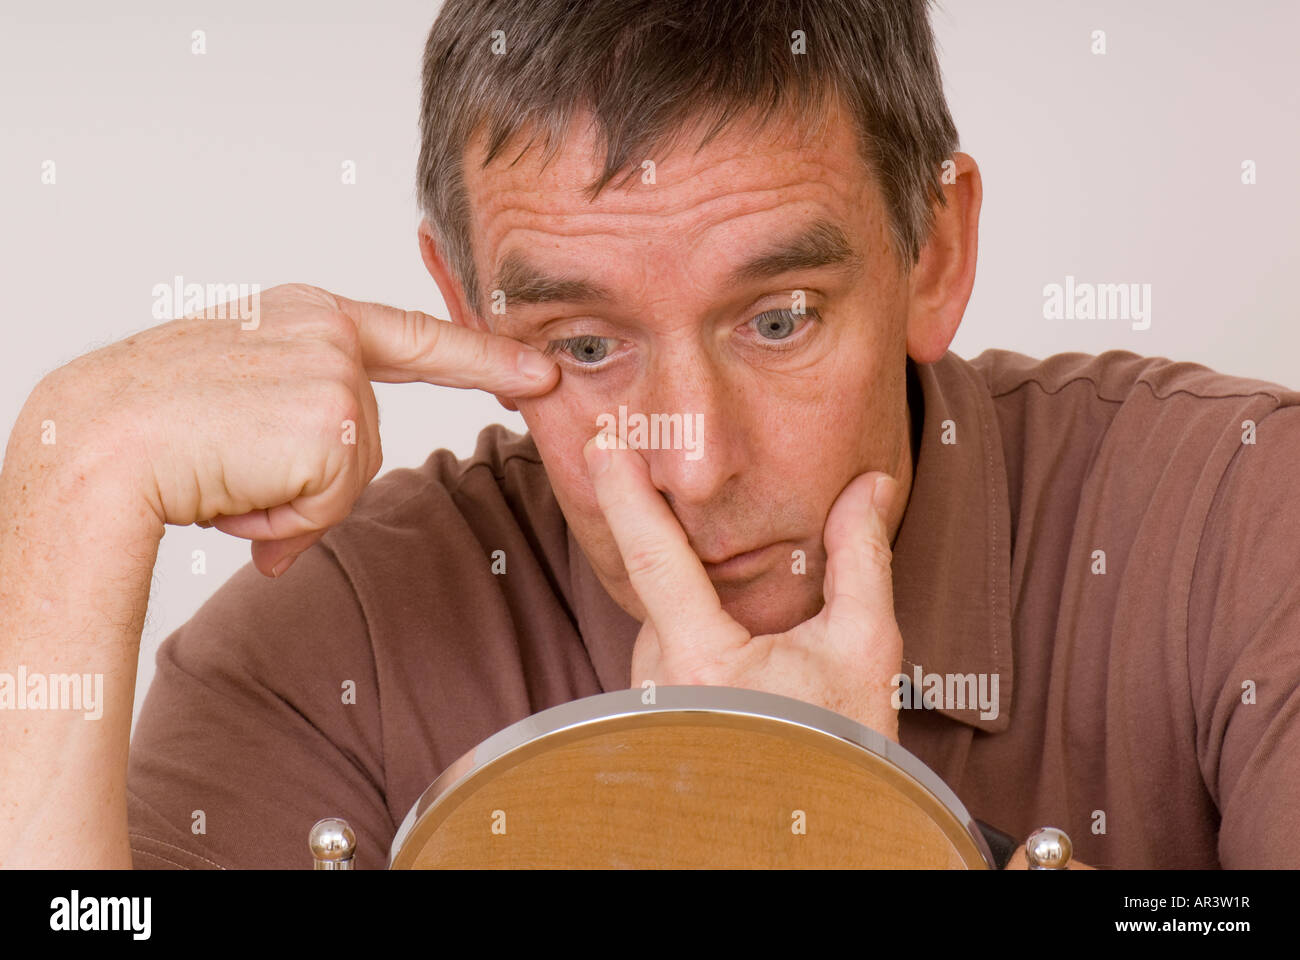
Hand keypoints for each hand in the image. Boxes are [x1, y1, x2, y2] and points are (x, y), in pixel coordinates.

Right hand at [38, 283, 558, 575]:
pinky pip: (334, 501)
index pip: (411, 336)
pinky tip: (237, 488)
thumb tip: (289, 552)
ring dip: (292, 500)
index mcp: (305, 315)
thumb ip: (292, 448)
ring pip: (353, 474)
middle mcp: (328, 330)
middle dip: (309, 481)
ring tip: (227, 471)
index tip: (539, 368)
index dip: (479, 357)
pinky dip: (287, 517)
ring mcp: (335, 370)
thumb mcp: (236, 411)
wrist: (97, 443)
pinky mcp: (334, 419)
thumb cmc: (147, 427)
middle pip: (369, 439)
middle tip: (231, 464)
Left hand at [583, 430, 904, 740]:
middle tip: (719, 548)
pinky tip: (736, 667)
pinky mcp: (648, 719)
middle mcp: (659, 686)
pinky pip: (661, 653)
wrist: (819, 831)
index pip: (654, 557)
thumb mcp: (864, 649)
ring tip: (753, 645)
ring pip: (661, 622)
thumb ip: (860, 558)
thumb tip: (872, 485)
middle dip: (689, 559)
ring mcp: (647, 707)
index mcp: (702, 662)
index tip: (604, 442)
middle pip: (660, 587)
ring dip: (696, 608)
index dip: (626, 492)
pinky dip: (690, 638)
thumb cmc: (841, 749)